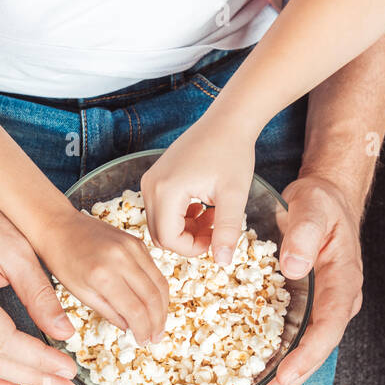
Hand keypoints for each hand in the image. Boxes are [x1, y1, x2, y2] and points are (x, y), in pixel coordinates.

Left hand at [34, 207, 169, 343]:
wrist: (59, 225)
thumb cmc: (63, 261)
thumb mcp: (80, 293)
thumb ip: (108, 312)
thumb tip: (131, 328)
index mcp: (103, 275)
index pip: (135, 310)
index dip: (143, 329)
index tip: (143, 341)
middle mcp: (122, 259)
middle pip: (152, 298)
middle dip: (157, 322)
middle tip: (156, 338)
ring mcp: (132, 248)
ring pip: (159, 283)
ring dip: (162, 307)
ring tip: (159, 324)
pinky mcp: (137, 242)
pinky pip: (155, 270)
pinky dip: (158, 289)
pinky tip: (154, 303)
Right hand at [141, 113, 256, 264]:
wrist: (227, 121)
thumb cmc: (233, 153)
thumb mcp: (234, 197)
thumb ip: (227, 231)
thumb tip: (223, 264)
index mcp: (166, 190)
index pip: (168, 239)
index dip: (192, 248)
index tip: (215, 239)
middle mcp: (150, 186)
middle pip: (160, 235)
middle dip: (188, 240)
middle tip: (215, 229)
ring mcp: (150, 181)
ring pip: (160, 224)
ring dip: (185, 229)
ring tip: (212, 216)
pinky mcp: (155, 179)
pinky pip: (161, 211)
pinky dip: (180, 218)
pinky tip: (203, 208)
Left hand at [241, 174, 363, 384]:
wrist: (324, 201)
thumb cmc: (321, 204)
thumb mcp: (314, 208)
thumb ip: (305, 233)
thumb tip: (294, 267)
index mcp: (343, 283)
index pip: (329, 326)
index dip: (307, 354)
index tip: (284, 374)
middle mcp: (334, 305)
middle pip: (314, 353)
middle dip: (286, 383)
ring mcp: (319, 311)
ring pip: (301, 354)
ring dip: (276, 382)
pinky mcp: (302, 311)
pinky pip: (288, 342)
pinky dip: (270, 362)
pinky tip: (246, 377)